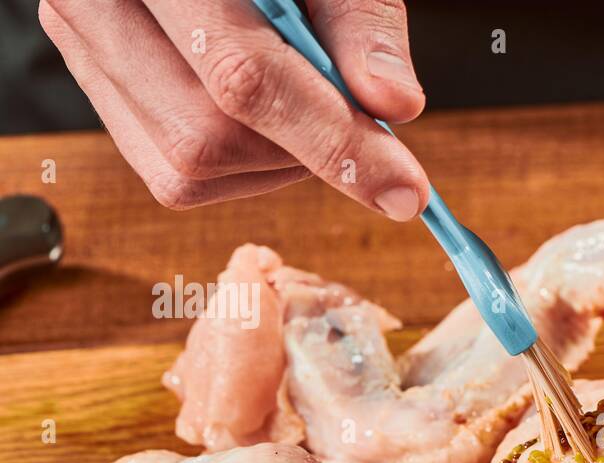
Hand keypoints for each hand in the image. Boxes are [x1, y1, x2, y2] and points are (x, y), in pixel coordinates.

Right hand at [39, 0, 429, 217]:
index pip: (243, 77)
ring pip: (188, 169)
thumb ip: (361, 25)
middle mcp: (94, 4)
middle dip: (304, 151)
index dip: (334, 142)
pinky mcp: (99, 90)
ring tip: (305, 99)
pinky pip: (173, 173)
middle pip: (209, 139)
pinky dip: (241, 164)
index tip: (406, 190)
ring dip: (276, 161)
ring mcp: (84, 49)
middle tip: (356, 121)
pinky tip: (264, 115)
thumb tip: (395, 105)